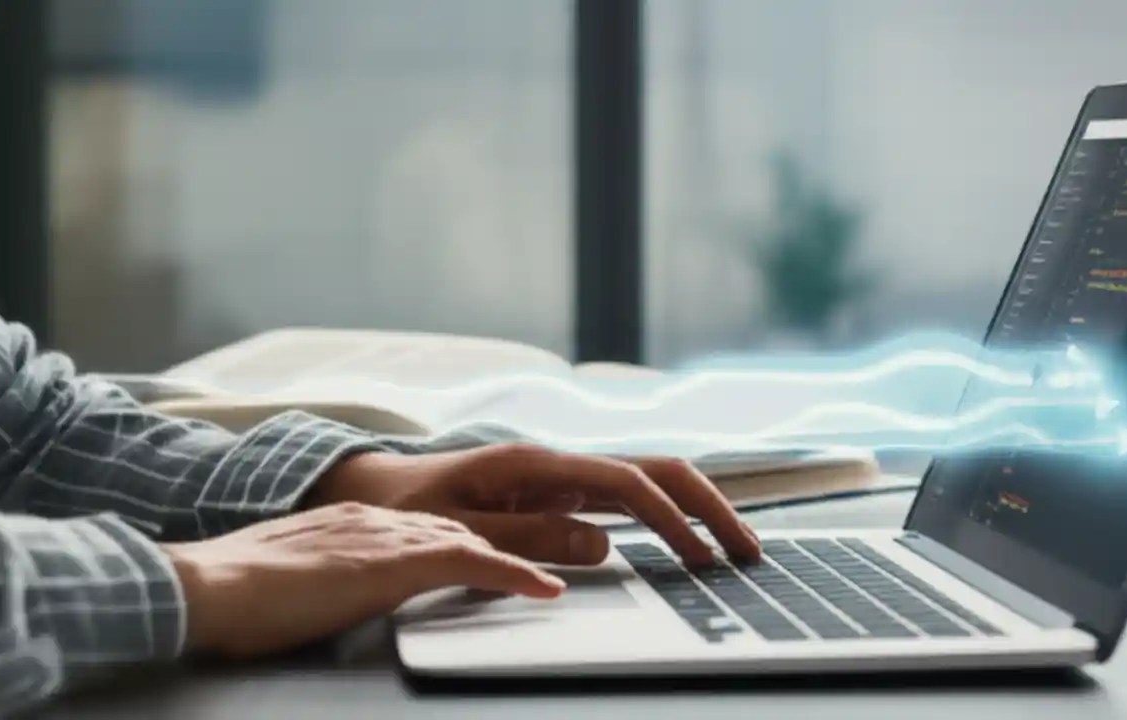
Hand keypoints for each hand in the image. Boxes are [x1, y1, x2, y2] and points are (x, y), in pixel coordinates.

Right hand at [162, 502, 563, 656]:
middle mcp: (377, 520)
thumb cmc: (233, 597)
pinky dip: (513, 575)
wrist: (205, 587)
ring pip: (473, 540)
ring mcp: (387, 537)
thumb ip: (322, 581)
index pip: (426, 528)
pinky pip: (471, 566)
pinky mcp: (394, 564)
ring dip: (523, 556)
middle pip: (460, 528)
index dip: (466, 542)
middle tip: (551, 555)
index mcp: (351, 522)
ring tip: (564, 569)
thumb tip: (325, 599)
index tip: (495, 553)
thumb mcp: (291, 582)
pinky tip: (545, 589)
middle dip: (507, 541)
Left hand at [307, 444, 760, 566]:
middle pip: (654, 469)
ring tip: (733, 547)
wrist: (379, 491)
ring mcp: (564, 475)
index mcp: (535, 463)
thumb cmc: (410, 510)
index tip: (699, 556)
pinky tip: (689, 538)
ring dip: (694, 508)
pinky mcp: (562, 492)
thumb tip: (603, 547)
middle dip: (707, 504)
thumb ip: (527, 538)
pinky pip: (626, 498)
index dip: (668, 518)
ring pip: (647, 479)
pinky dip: (665, 515)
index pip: (624, 482)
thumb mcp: (459, 532)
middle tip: (747, 549)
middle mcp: (559, 462)